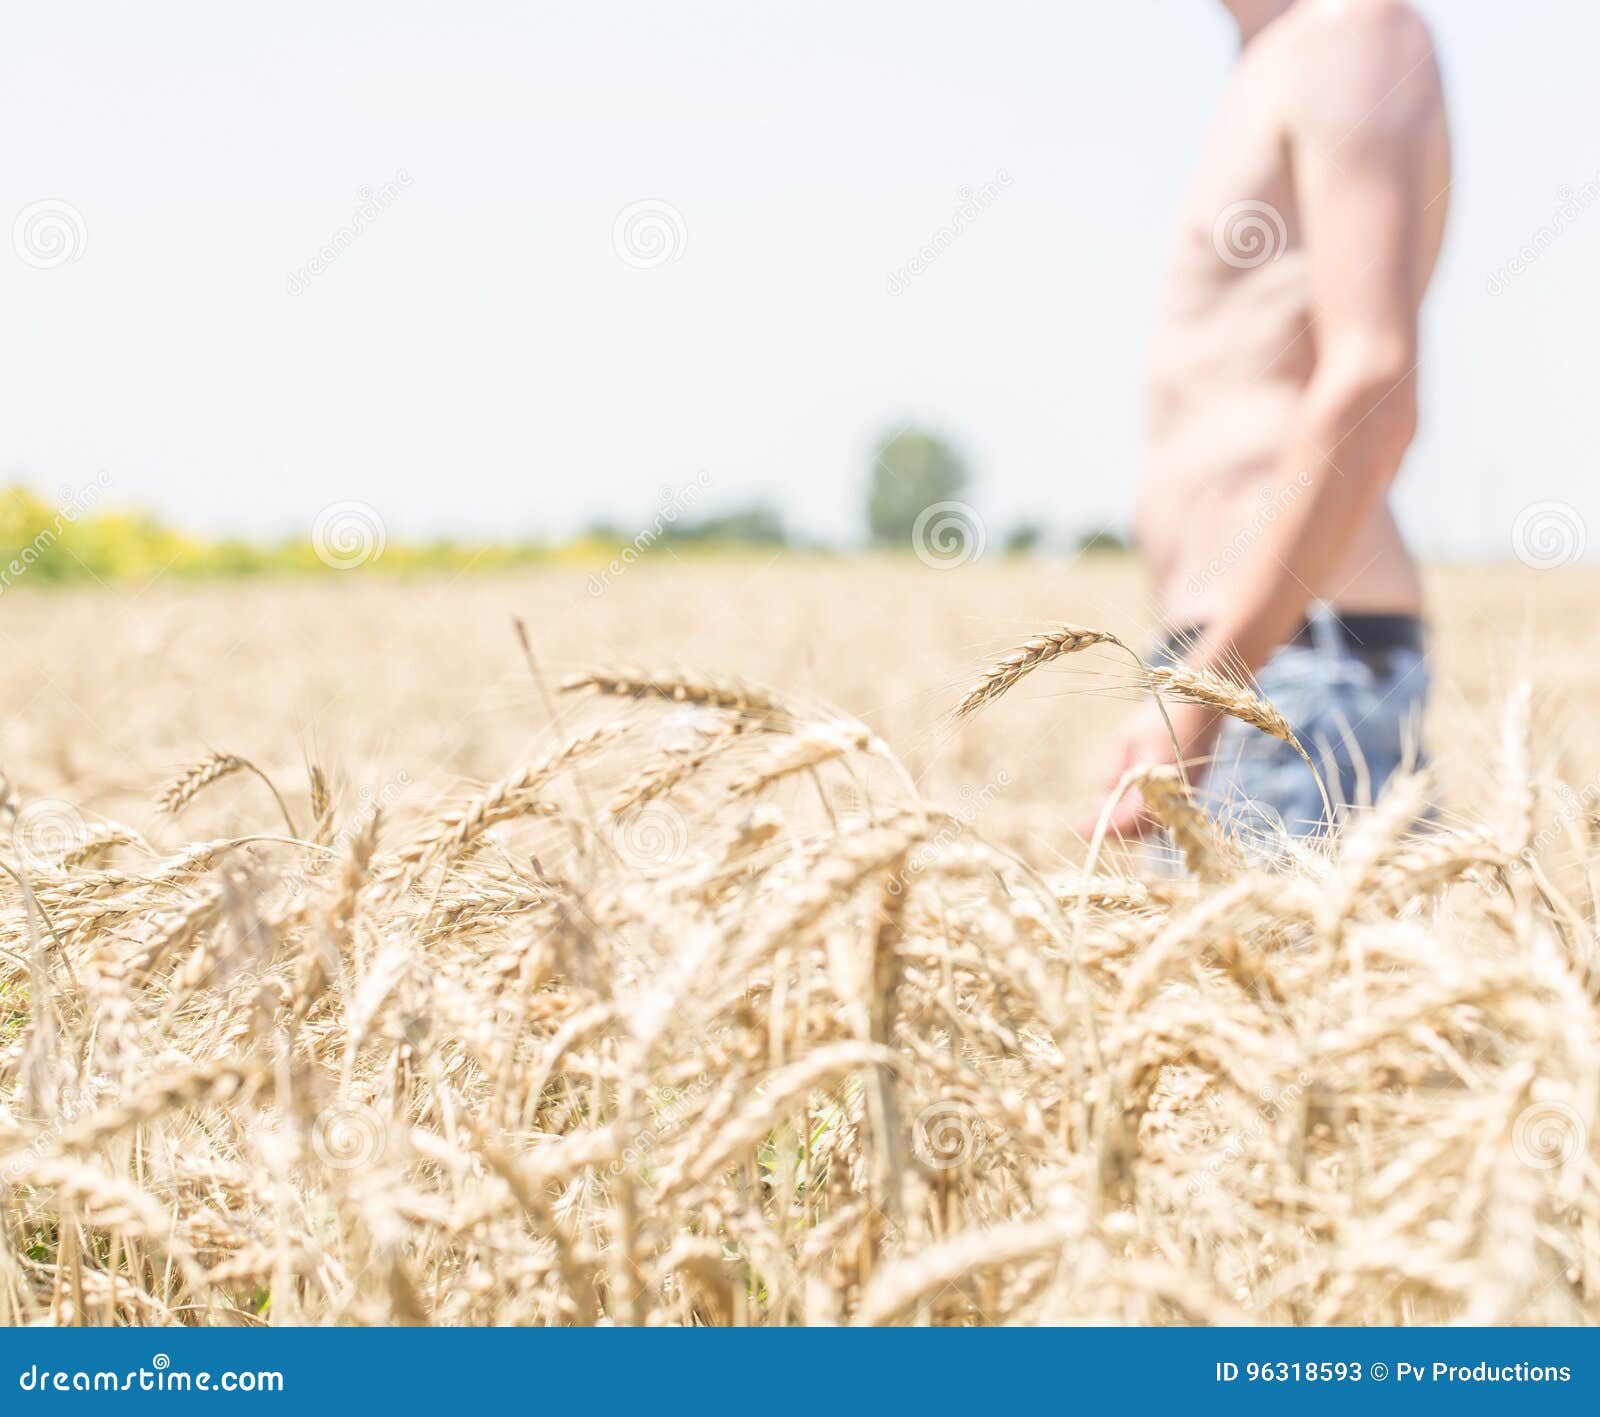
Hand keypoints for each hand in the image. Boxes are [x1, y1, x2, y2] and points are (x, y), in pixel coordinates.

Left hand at [1078, 699, 1218, 841]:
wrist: (1199, 706)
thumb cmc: (1160, 717)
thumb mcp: (1126, 740)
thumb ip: (1114, 772)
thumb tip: (1103, 796)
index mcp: (1156, 783)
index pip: (1125, 819)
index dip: (1101, 826)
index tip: (1079, 827)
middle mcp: (1173, 796)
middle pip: (1139, 830)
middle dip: (1113, 829)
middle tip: (1087, 822)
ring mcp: (1184, 796)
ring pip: (1152, 826)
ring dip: (1128, 825)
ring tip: (1104, 813)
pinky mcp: (1188, 792)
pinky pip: (1163, 815)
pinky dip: (1143, 816)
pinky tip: (1127, 804)